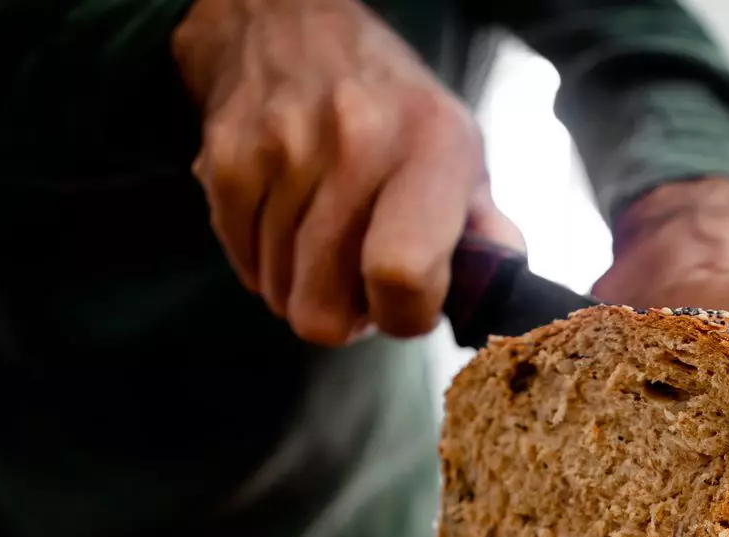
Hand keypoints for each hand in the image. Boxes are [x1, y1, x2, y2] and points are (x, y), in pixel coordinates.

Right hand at [172, 0, 523, 345]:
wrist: (293, 25)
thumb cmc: (393, 105)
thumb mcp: (460, 151)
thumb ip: (487, 232)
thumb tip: (500, 296)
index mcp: (432, 144)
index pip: (401, 274)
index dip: (403, 315)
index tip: (408, 303)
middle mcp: (356, 139)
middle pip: (323, 308)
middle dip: (345, 312)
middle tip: (360, 273)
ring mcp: (283, 147)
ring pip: (279, 293)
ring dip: (304, 282)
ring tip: (327, 234)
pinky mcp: (227, 157)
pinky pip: (242, 264)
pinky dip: (264, 259)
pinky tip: (290, 220)